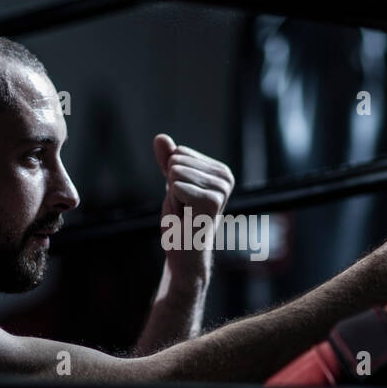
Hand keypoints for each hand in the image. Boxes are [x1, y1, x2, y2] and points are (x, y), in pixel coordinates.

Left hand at [153, 133, 234, 282]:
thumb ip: (168, 160)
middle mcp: (225, 177)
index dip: (172, 179)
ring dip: (172, 198)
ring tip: (185, 214)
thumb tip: (160, 137)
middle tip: (183, 208)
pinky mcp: (212, 202)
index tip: (183, 199)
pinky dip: (173, 204)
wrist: (184, 251)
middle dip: (171, 188)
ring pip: (174, 173)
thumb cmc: (180, 220)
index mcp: (220, 171)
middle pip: (176, 161)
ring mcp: (221, 189)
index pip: (179, 153)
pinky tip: (185, 218)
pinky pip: (176, 186)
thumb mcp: (172, 184)